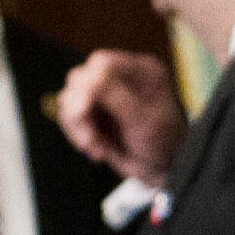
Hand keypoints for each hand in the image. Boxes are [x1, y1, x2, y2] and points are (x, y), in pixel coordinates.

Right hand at [55, 50, 184, 187]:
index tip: (83, 110)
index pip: (101, 64)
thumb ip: (115, 97)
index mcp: (141, 71)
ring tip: (95, 147)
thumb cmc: (165, 142)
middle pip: (79, 80)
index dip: (87, 84)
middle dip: (79, 111)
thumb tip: (88, 79)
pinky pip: (70, 120)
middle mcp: (121, 80)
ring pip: (69, 100)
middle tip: (89, 138)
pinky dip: (78, 136)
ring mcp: (105, 98)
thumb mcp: (144, 119)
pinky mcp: (94, 116)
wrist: (165, 170)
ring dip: (78, 127)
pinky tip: (97, 151)